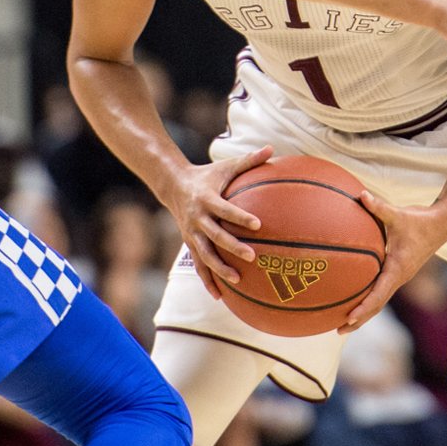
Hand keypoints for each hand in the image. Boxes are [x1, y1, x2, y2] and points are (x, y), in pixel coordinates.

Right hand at [166, 146, 271, 299]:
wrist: (173, 185)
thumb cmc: (207, 175)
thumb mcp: (226, 166)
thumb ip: (249, 160)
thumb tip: (273, 149)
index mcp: (207, 199)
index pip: (225, 209)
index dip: (240, 217)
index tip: (258, 224)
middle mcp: (197, 218)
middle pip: (215, 236)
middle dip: (232, 247)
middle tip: (252, 256)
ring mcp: (192, 233)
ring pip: (205, 255)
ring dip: (219, 269)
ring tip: (237, 280)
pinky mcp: (190, 243)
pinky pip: (199, 265)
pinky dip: (207, 281)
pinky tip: (219, 296)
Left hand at [337, 190, 446, 332]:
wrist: (441, 225)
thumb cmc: (419, 220)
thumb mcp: (398, 214)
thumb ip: (378, 206)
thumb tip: (360, 195)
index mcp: (398, 269)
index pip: (379, 294)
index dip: (363, 308)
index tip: (349, 318)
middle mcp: (398, 278)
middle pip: (377, 306)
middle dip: (359, 320)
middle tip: (338, 330)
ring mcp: (398, 277)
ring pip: (379, 301)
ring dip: (363, 314)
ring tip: (342, 324)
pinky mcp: (398, 273)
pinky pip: (380, 291)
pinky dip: (367, 300)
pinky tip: (352, 298)